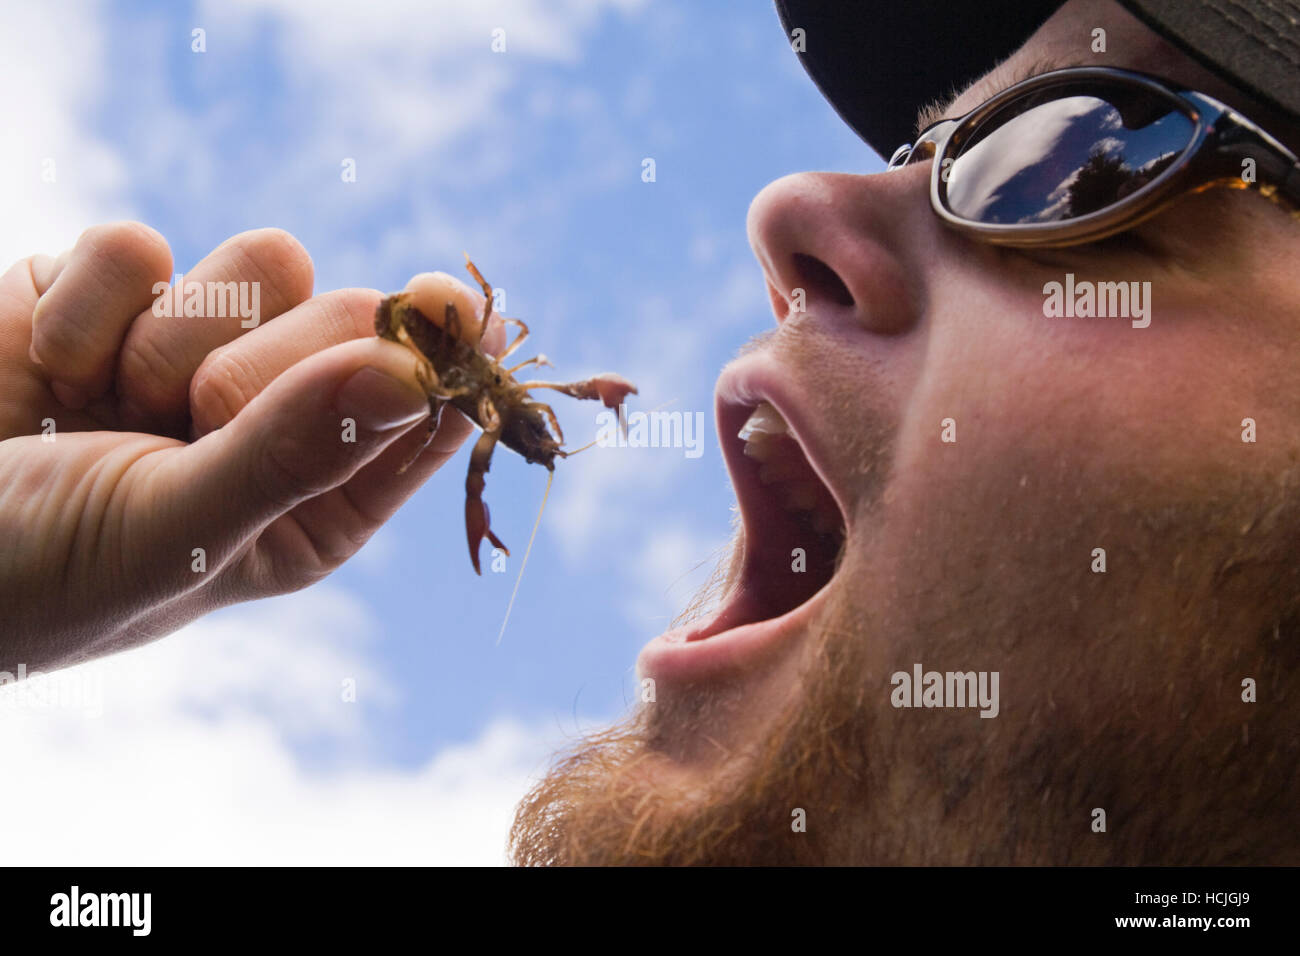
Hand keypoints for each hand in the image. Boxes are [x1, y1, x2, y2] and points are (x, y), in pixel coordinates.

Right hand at [0, 222, 500, 669]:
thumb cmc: (38, 571)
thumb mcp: (175, 532)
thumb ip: (293, 450)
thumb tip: (416, 373)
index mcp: (322, 496)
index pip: (426, 408)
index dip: (446, 354)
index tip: (458, 311)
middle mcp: (276, 416)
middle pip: (356, 316)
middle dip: (264, 364)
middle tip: (185, 419)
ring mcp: (194, 344)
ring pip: (268, 260)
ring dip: (177, 334)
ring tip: (109, 404)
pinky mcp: (110, 291)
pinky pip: (139, 244)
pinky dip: (81, 304)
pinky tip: (44, 369)